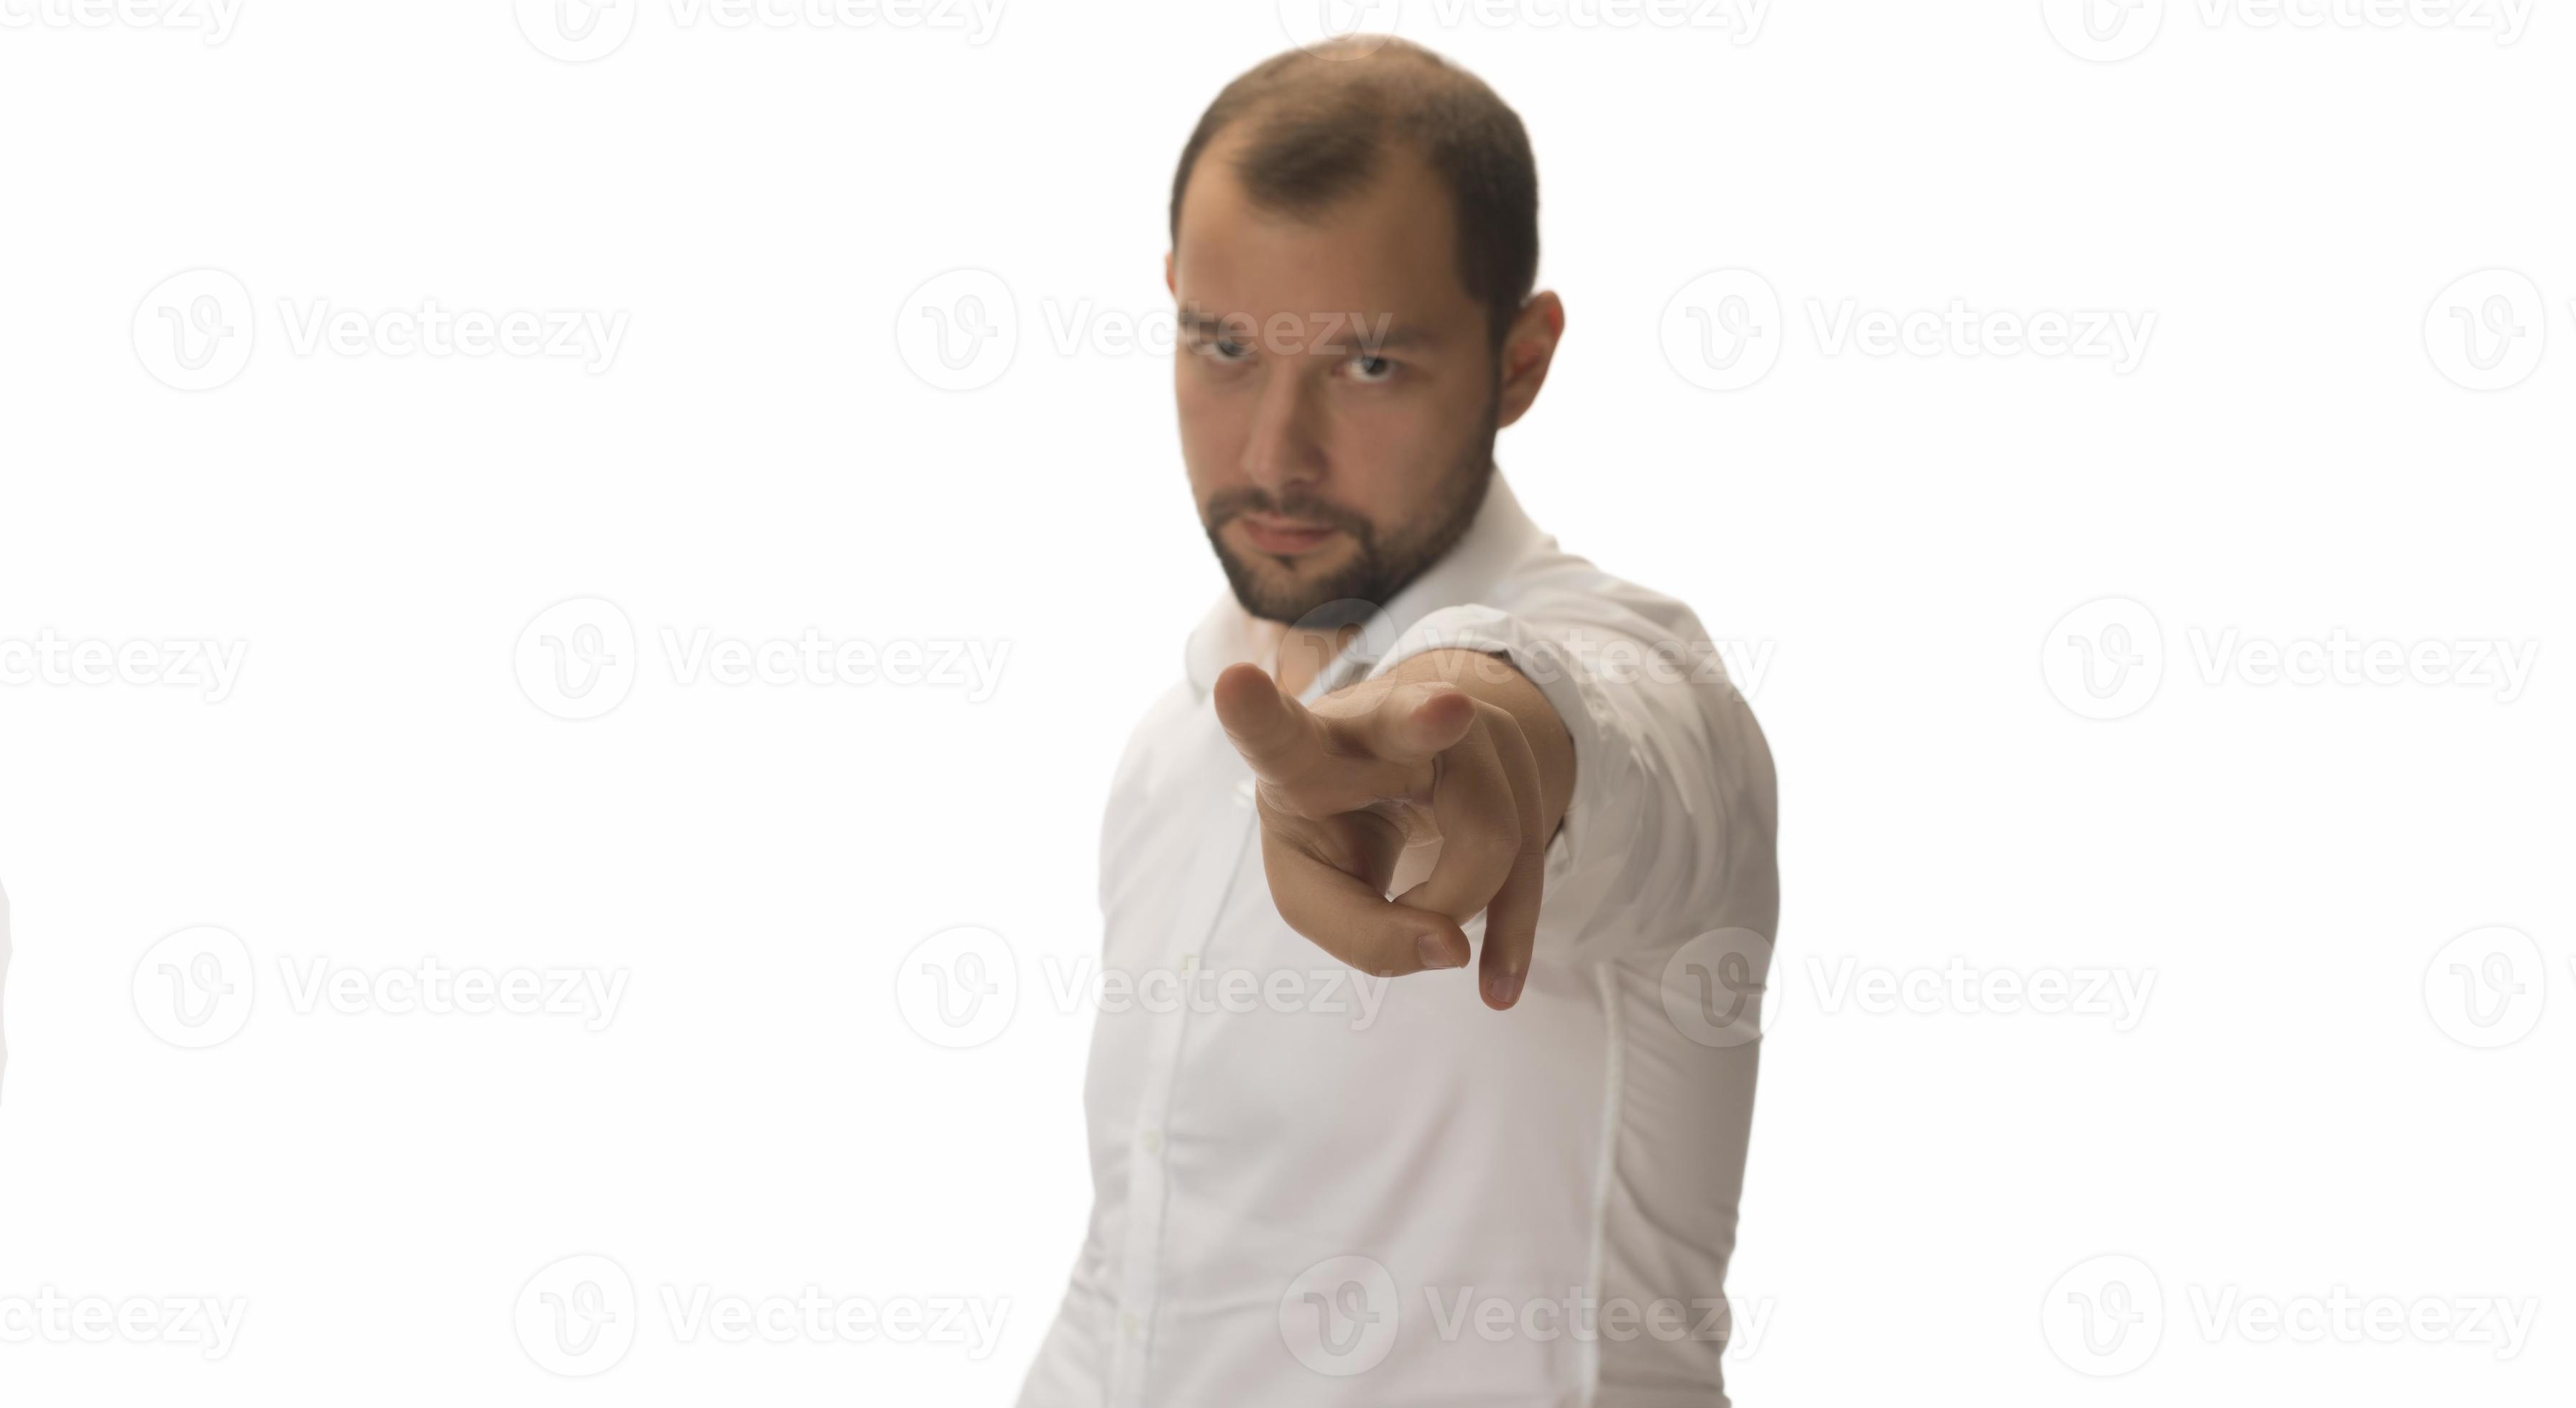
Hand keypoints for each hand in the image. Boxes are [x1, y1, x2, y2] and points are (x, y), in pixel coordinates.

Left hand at [1212, 659, 1550, 1009]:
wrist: (1402, 777)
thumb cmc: (1333, 832)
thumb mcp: (1314, 891)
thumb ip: (1361, 935)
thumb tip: (1449, 951)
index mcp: (1304, 753)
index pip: (1277, 737)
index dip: (1255, 717)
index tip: (1233, 685)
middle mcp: (1382, 725)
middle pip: (1405, 721)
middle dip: (1425, 718)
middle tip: (1447, 712)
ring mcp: (1462, 729)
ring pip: (1489, 839)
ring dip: (1456, 907)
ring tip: (1419, 910)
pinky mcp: (1517, 757)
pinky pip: (1531, 861)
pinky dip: (1509, 935)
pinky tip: (1497, 988)